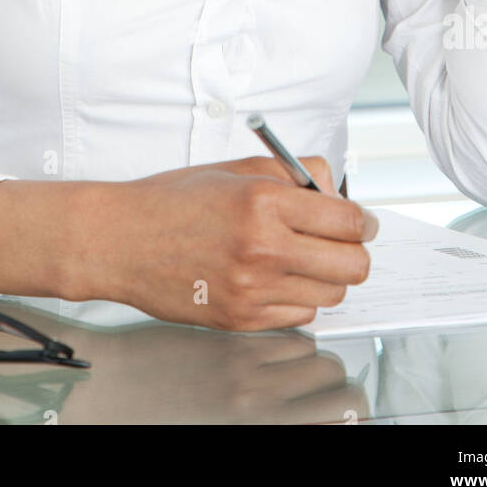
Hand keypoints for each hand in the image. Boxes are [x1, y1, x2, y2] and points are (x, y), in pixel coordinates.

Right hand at [99, 155, 377, 331]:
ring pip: (332, 295)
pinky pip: (300, 314)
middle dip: (354, 251)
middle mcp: (264, 248)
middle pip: (352, 265)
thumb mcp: (237, 168)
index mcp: (264, 202)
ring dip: (327, 276)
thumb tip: (335, 190)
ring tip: (303, 257)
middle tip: (342, 241)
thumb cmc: (173, 200)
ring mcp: (254, 289)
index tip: (362, 221)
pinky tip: (277, 277)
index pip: (348, 221)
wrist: (123, 240)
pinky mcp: (242, 318)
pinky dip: (298, 297)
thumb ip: (294, 174)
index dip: (363, 220)